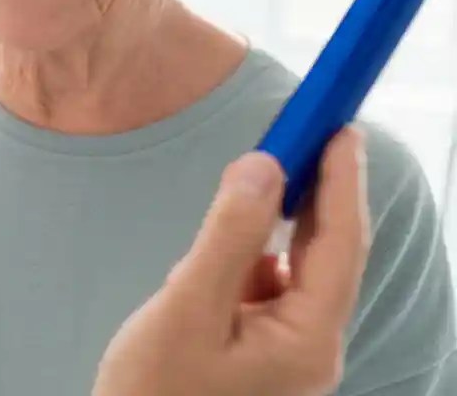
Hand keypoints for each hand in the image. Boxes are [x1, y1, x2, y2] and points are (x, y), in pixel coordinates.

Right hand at [93, 128, 369, 395]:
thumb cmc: (153, 393)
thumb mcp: (186, 307)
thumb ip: (227, 235)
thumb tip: (263, 166)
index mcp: (307, 340)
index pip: (340, 243)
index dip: (342, 180)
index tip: (338, 126)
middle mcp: (310, 348)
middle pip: (325, 253)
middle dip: (314, 194)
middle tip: (302, 133)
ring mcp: (287, 355)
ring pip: (291, 270)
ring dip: (270, 229)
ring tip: (238, 198)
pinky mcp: (259, 355)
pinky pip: (264, 291)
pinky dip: (244, 261)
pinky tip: (207, 263)